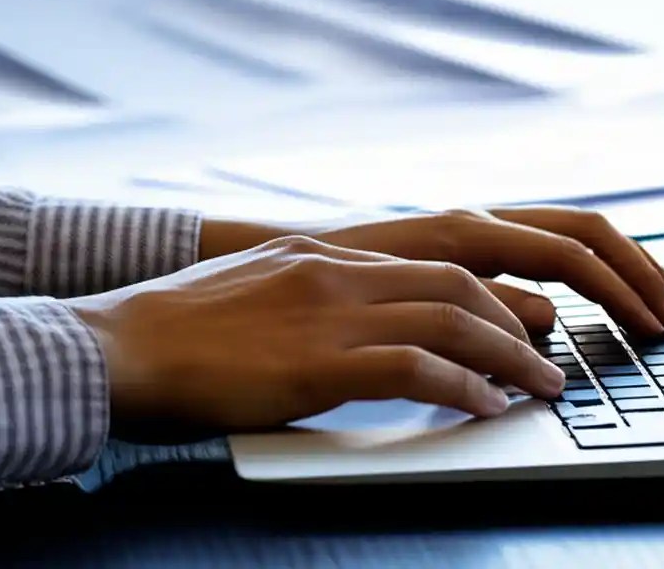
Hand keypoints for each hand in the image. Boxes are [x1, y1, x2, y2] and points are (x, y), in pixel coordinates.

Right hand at [66, 235, 566, 441]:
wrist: (115, 345)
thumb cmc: (178, 330)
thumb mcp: (259, 290)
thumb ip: (316, 297)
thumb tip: (359, 327)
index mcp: (327, 256)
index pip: (433, 264)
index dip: (490, 294)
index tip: (523, 321)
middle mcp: (337, 273)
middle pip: (457, 284)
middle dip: (514, 321)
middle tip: (547, 357)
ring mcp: (328, 313)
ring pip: (450, 320)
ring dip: (508, 356)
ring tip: (541, 386)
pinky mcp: (315, 361)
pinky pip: (412, 368)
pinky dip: (461, 386)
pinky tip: (486, 407)